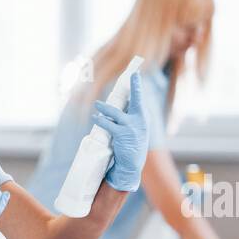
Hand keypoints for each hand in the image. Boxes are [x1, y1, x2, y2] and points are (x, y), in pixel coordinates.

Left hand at [92, 71, 147, 192]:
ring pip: (116, 112)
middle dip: (135, 86)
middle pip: (136, 99)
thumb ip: (130, 118)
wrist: (132, 165)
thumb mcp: (135, 130)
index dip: (137, 85)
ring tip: (97, 105)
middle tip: (132, 74)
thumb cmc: (131, 146)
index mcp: (143, 118)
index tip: (135, 73)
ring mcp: (132, 127)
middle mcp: (140, 120)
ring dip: (105, 108)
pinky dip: (101, 121)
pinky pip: (109, 125)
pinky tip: (95, 118)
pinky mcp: (122, 134)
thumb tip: (119, 106)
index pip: (140, 98)